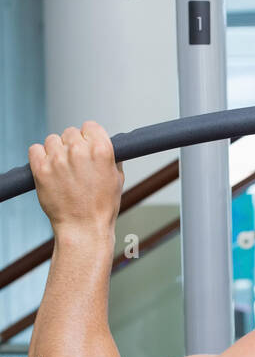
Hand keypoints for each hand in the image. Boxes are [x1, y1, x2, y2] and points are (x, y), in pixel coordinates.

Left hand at [28, 121, 123, 237]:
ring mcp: (58, 159)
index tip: (87, 147)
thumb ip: (110, 158)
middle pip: (70, 132)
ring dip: (56, 151)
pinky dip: (40, 157)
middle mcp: (79, 151)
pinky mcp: (41, 169)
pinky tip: (49, 170)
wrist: (84, 229)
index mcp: (101, 150)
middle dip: (72, 146)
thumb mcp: (117, 180)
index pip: (90, 126)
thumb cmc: (101, 209)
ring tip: (62, 171)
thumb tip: (105, 147)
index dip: (89, 137)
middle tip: (75, 165)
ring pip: (52, 140)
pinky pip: (35, 149)